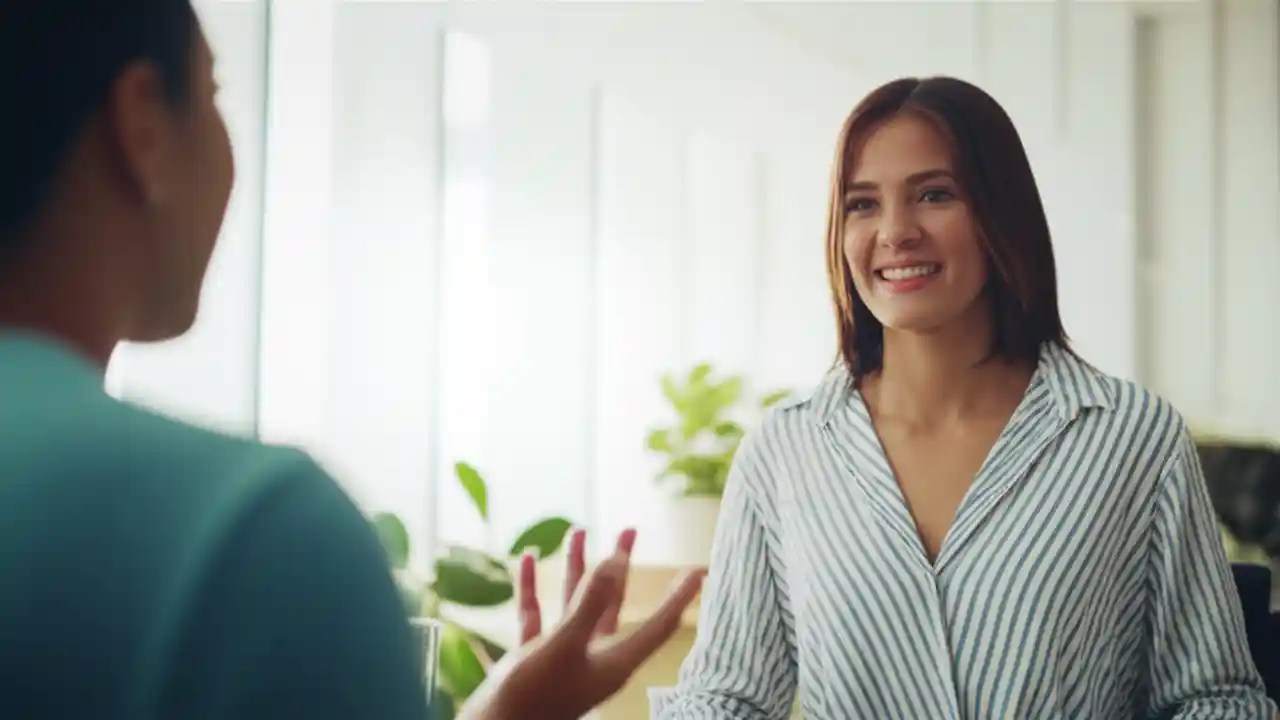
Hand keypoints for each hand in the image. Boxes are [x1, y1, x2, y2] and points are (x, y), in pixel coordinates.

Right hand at [458, 530, 704, 719]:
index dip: (679, 597)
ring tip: (577, 532)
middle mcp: (594, 658)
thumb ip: (589, 604)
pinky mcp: (536, 658)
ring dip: (576, 568)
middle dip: (619, 565)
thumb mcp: (564, 645)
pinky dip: (534, 588)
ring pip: (575, 603)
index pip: (659, 625)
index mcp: (614, 661)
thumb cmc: (532, 697)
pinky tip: (529, 560)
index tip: (697, 570)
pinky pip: (539, 615)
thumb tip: (616, 563)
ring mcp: (564, 658)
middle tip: (628, 530)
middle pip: (615, 603)